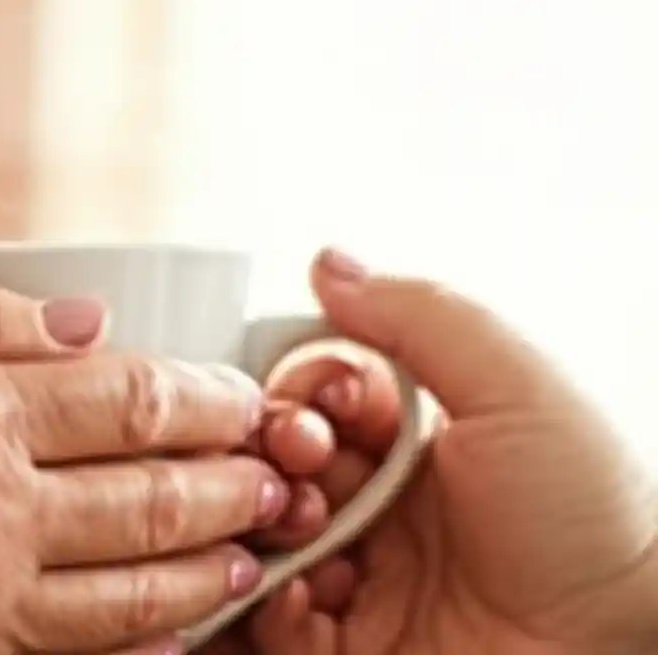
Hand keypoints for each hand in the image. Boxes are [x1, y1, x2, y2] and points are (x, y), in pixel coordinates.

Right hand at [0, 286, 336, 653]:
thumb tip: (91, 323)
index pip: (130, 401)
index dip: (204, 396)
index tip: (243, 395)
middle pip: (149, 499)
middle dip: (231, 483)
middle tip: (280, 475)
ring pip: (128, 594)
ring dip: (207, 570)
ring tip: (254, 553)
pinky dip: (135, 645)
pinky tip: (175, 633)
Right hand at [200, 249, 657, 654]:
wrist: (625, 648)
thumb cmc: (598, 521)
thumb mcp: (518, 388)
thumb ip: (422, 317)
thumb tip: (332, 265)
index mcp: (416, 442)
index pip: (316, 401)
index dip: (299, 397)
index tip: (318, 408)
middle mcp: (382, 508)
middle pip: (276, 469)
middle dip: (273, 460)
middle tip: (304, 471)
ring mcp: (363, 581)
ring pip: (261, 541)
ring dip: (261, 527)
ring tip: (304, 531)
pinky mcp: (346, 651)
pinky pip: (268, 627)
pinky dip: (264, 607)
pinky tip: (301, 592)